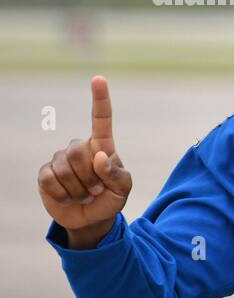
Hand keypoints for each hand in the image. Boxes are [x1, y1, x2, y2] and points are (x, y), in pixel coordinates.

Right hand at [37, 76, 132, 247]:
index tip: (98, 79)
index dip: (100, 99)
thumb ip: (116, 174)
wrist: (90, 219)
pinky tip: (68, 197)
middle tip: (96, 190)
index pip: (101, 119)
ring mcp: (60, 159)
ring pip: (65, 169)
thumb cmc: (110, 199)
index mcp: (103, 146)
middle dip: (90, 177)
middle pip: (80, 153)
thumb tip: (99, 156)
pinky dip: (63, 194)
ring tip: (85, 195)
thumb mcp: (123, 189)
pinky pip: (50, 180)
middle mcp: (80, 148)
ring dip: (78, 189)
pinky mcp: (46, 173)